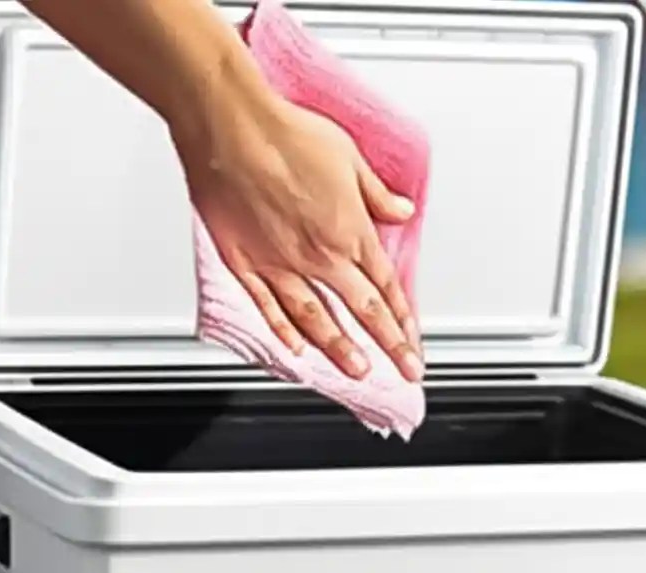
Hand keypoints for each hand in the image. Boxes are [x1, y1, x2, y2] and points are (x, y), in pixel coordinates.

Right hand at [173, 86, 423, 381]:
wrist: (230, 126)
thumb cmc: (286, 134)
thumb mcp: (350, 158)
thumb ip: (377, 194)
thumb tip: (403, 212)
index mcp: (349, 231)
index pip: (386, 286)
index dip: (404, 318)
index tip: (414, 342)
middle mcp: (318, 255)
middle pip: (361, 310)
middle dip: (387, 346)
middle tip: (403, 371)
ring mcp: (279, 264)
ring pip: (317, 318)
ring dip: (340, 349)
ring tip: (356, 372)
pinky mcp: (244, 261)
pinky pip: (268, 305)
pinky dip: (283, 330)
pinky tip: (296, 348)